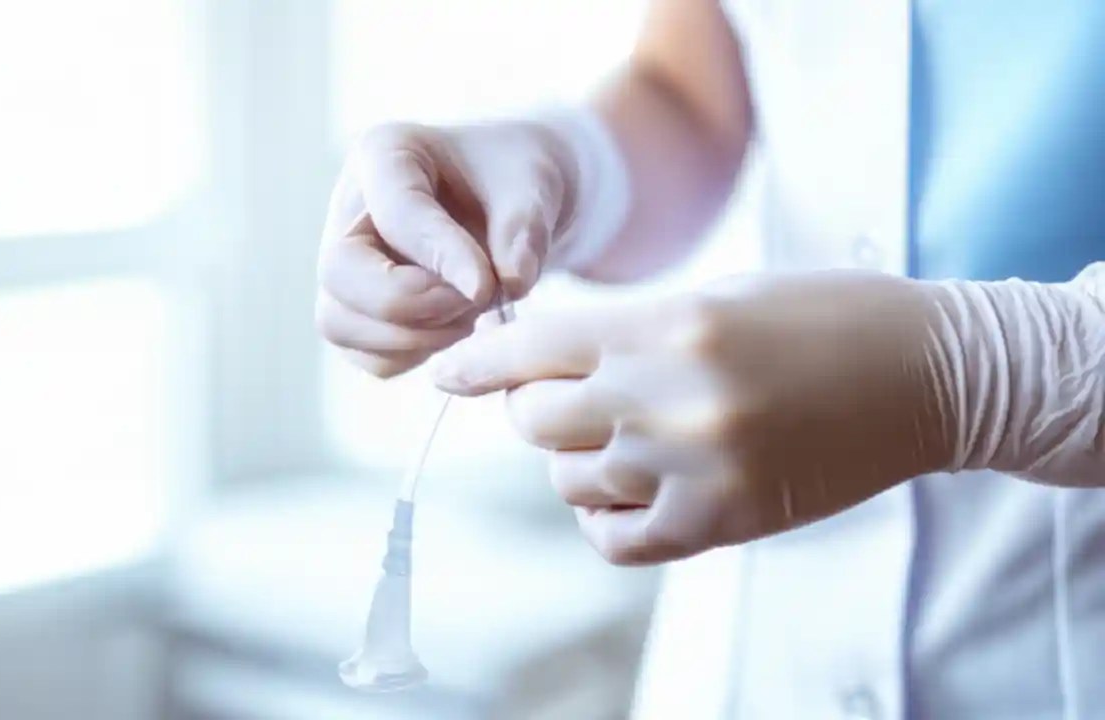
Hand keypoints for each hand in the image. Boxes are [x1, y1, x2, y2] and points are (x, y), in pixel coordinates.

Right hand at [316, 121, 577, 377]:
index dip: (440, 256)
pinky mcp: (355, 312)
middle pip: (340, 275)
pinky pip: (367, 356)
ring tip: (472, 311)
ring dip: (415, 336)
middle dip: (413, 303)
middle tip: (477, 299)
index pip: (395, 214)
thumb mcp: (534, 184)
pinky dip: (415, 356)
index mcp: (384, 154)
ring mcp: (345, 266)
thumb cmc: (515, 178)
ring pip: (340, 322)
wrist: (513, 201)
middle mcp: (348, 210)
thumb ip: (524, 229)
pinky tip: (456, 326)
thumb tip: (511, 284)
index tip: (486, 286)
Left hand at [433, 271, 955, 563]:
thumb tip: (541, 362)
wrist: (927, 375)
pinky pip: (616, 538)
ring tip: (626, 442)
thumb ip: (627, 332)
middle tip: (566, 400)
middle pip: (535, 419)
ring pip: (570, 479)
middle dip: (535, 408)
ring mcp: (695, 465)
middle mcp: (670, 395)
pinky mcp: (723, 521)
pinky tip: (632, 494)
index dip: (476, 360)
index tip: (445, 373)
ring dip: (579, 462)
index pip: (531, 346)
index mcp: (670, 322)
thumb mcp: (717, 295)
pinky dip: (608, 519)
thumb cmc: (822, 317)